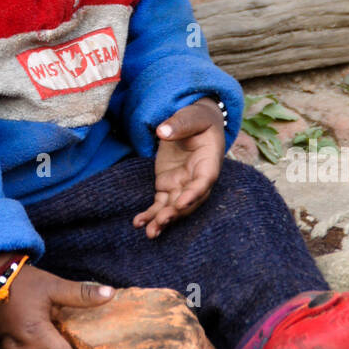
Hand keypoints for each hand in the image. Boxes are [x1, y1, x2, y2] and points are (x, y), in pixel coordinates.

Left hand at [132, 97, 225, 238]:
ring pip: (174, 207)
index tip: (180, 203)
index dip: (193, 194)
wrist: (194, 123)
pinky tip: (139, 223)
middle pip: (189, 201)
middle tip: (161, 222)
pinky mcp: (167, 186)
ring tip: (149, 232)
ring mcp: (182, 185)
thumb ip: (180, 123)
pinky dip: (150, 214)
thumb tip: (162, 131)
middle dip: (176, 213)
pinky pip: (160, 203)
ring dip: (162, 220)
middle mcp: (197, 179)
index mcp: (209, 163)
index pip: (203, 182)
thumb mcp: (192, 116)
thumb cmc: (197, 119)